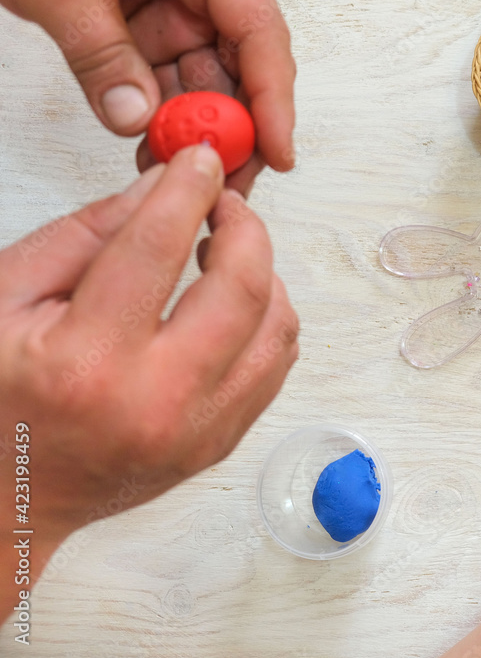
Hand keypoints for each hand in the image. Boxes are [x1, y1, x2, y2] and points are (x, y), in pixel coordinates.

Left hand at [0, 0, 295, 193]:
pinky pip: (168, 74)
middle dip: (235, 123)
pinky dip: (162, 112)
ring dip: (193, 124)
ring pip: (206, 75)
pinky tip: (152, 143)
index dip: (273, 98)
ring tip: (176, 167)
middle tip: (225, 176)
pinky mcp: (149, 16)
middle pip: (243, 60)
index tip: (276, 151)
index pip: (258, 31)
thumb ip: (100, 55)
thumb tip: (137, 118)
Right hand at [0, 145, 298, 615]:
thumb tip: (161, 187)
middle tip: (221, 203)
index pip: (158, 248)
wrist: (4, 499)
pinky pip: (274, 366)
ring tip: (223, 253)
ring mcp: (197, 432)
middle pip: (244, 290)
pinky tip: (231, 301)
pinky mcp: (217, 443)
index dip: (188, 188)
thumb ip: (88, 235)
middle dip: (245, 227)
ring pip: (276, 329)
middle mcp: (156, 403)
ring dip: (263, 274)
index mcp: (86, 362)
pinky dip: (265, 319)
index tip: (201, 158)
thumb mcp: (7, 298)